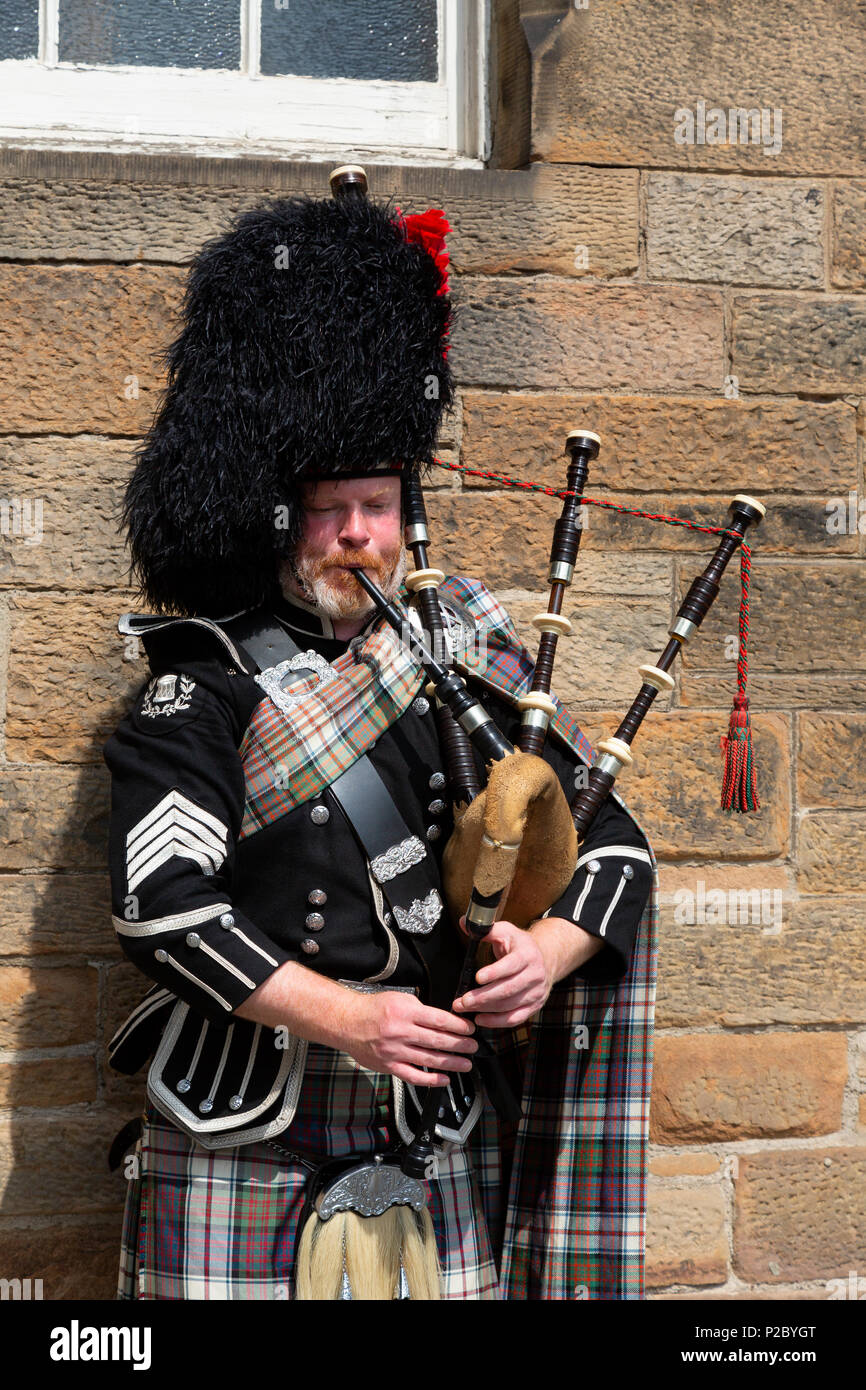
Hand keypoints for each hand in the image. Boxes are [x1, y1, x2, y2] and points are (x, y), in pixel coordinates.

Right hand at [342, 989, 477, 1087]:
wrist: (347, 1022)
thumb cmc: (373, 1009)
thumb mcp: (399, 999)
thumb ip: (420, 1010)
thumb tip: (443, 1021)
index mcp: (406, 1012)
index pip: (440, 1020)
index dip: (459, 1026)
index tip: (470, 1030)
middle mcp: (401, 1032)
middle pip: (438, 1041)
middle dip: (460, 1045)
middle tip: (473, 1047)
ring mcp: (395, 1051)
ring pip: (429, 1060)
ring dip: (451, 1063)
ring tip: (466, 1064)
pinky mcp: (389, 1066)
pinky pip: (414, 1076)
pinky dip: (431, 1080)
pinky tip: (445, 1079)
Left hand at [453, 919, 553, 1027]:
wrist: (545, 958)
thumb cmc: (519, 945)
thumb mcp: (506, 931)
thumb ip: (486, 929)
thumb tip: (463, 922)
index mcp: (527, 954)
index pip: (511, 965)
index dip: (495, 972)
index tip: (478, 977)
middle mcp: (535, 975)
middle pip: (508, 989)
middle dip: (483, 997)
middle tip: (462, 1001)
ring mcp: (536, 992)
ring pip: (510, 1005)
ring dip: (485, 1010)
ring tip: (465, 1008)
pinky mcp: (534, 1006)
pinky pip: (515, 1018)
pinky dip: (497, 1022)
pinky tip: (480, 1019)